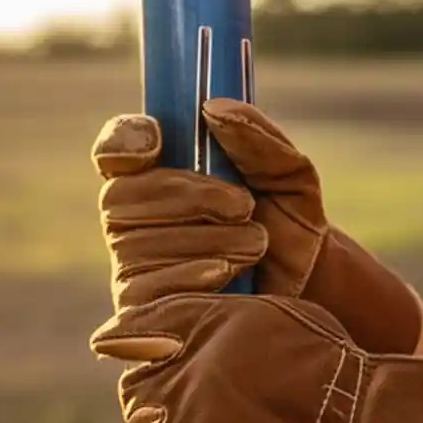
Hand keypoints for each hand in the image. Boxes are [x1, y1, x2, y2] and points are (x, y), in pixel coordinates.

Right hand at [91, 97, 422, 354]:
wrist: (307, 288)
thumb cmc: (289, 222)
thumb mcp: (289, 173)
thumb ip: (259, 139)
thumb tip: (214, 110)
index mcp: (156, 173)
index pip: (115, 150)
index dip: (123, 142)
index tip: (158, 141)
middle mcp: (131, 219)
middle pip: (122, 198)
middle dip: (186, 196)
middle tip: (243, 204)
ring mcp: (130, 266)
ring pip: (137, 246)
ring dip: (205, 239)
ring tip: (254, 244)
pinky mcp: (141, 312)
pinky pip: (146, 290)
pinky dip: (190, 276)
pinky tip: (226, 275)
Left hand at [91, 293, 422, 422]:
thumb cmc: (340, 380)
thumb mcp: (288, 318)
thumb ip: (230, 318)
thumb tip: (186, 313)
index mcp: (197, 331)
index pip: (138, 332)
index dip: (138, 349)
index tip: (134, 358)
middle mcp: (174, 380)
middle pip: (137, 400)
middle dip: (164, 416)